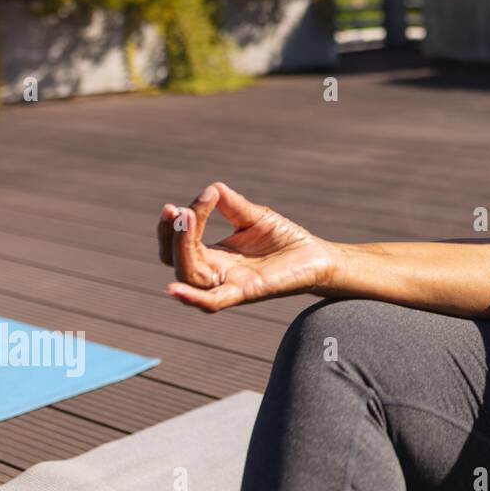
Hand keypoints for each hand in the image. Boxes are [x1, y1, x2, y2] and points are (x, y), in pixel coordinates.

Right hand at [156, 181, 335, 312]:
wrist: (317, 256)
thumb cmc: (284, 239)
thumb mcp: (253, 216)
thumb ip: (231, 204)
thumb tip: (211, 188)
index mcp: (213, 255)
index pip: (179, 244)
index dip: (172, 227)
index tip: (176, 206)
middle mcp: (216, 272)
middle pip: (176, 260)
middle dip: (173, 235)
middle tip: (179, 211)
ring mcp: (230, 284)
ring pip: (190, 277)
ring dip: (180, 250)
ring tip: (184, 220)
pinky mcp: (247, 292)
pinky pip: (214, 302)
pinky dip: (194, 298)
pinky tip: (174, 289)